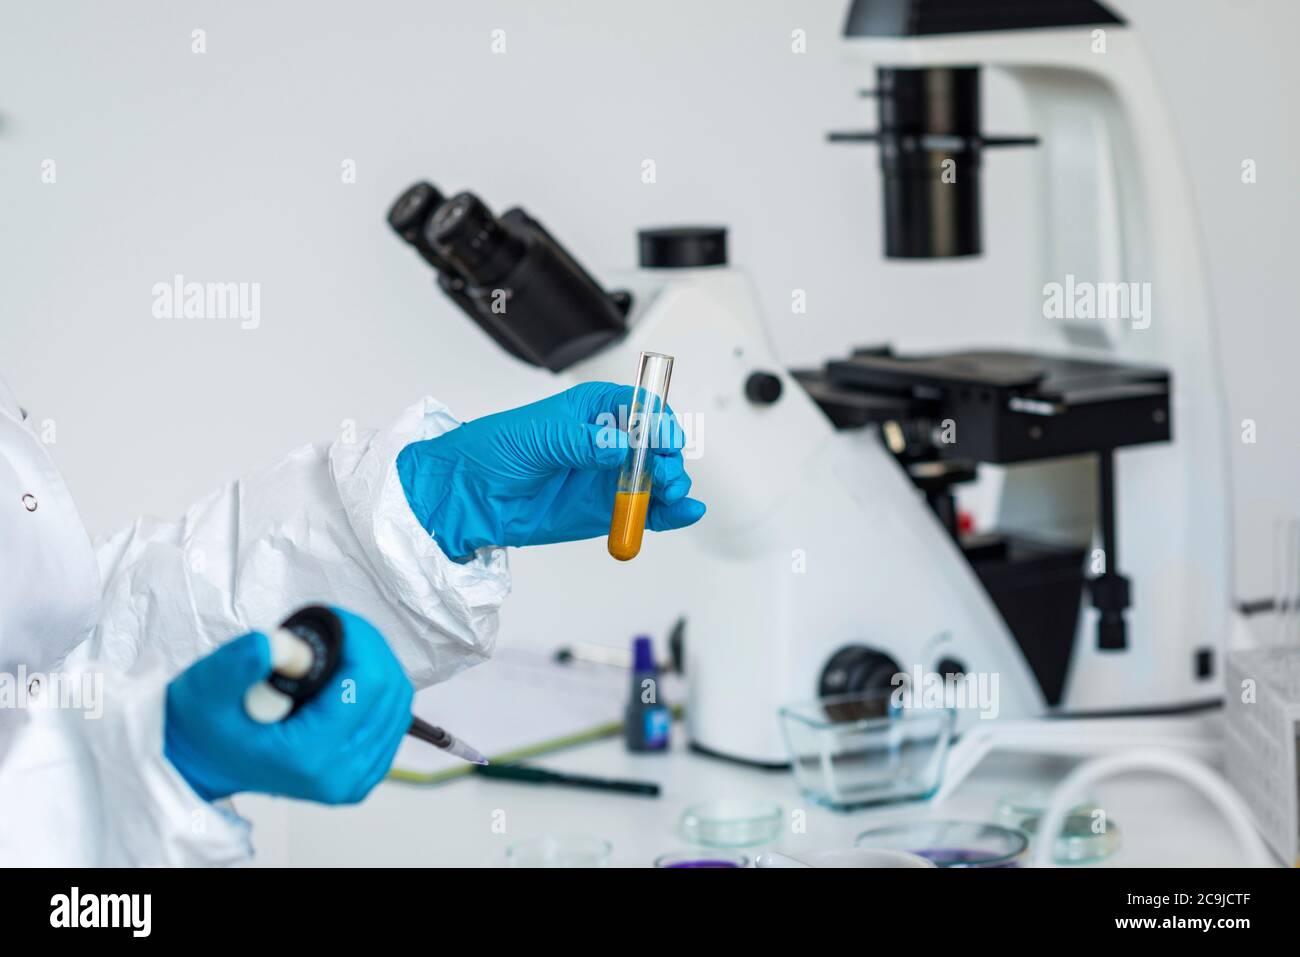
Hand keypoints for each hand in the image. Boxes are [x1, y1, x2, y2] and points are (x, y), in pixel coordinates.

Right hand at [164, 607, 412, 803]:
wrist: (202, 761)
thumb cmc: (205, 724)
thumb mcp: (207, 687)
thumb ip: (236, 664)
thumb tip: (271, 644)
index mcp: (309, 757)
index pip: (369, 681)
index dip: (360, 638)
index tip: (334, 618)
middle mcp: (341, 776)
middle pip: (391, 691)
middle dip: (369, 648)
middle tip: (336, 628)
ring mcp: (356, 780)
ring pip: (398, 704)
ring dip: (376, 666)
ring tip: (339, 649)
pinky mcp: (363, 775)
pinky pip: (393, 721)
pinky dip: (378, 690)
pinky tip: (348, 676)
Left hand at [398, 381, 705, 561]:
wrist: (470, 494)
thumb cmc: (495, 449)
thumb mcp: (538, 436)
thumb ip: (581, 441)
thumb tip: (618, 446)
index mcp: (595, 409)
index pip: (642, 408)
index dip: (659, 422)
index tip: (666, 439)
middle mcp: (610, 440)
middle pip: (658, 445)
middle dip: (668, 457)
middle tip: (664, 474)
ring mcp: (611, 476)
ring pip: (658, 478)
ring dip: (672, 484)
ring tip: (670, 493)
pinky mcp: (607, 508)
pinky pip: (647, 510)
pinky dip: (669, 513)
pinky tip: (686, 512)